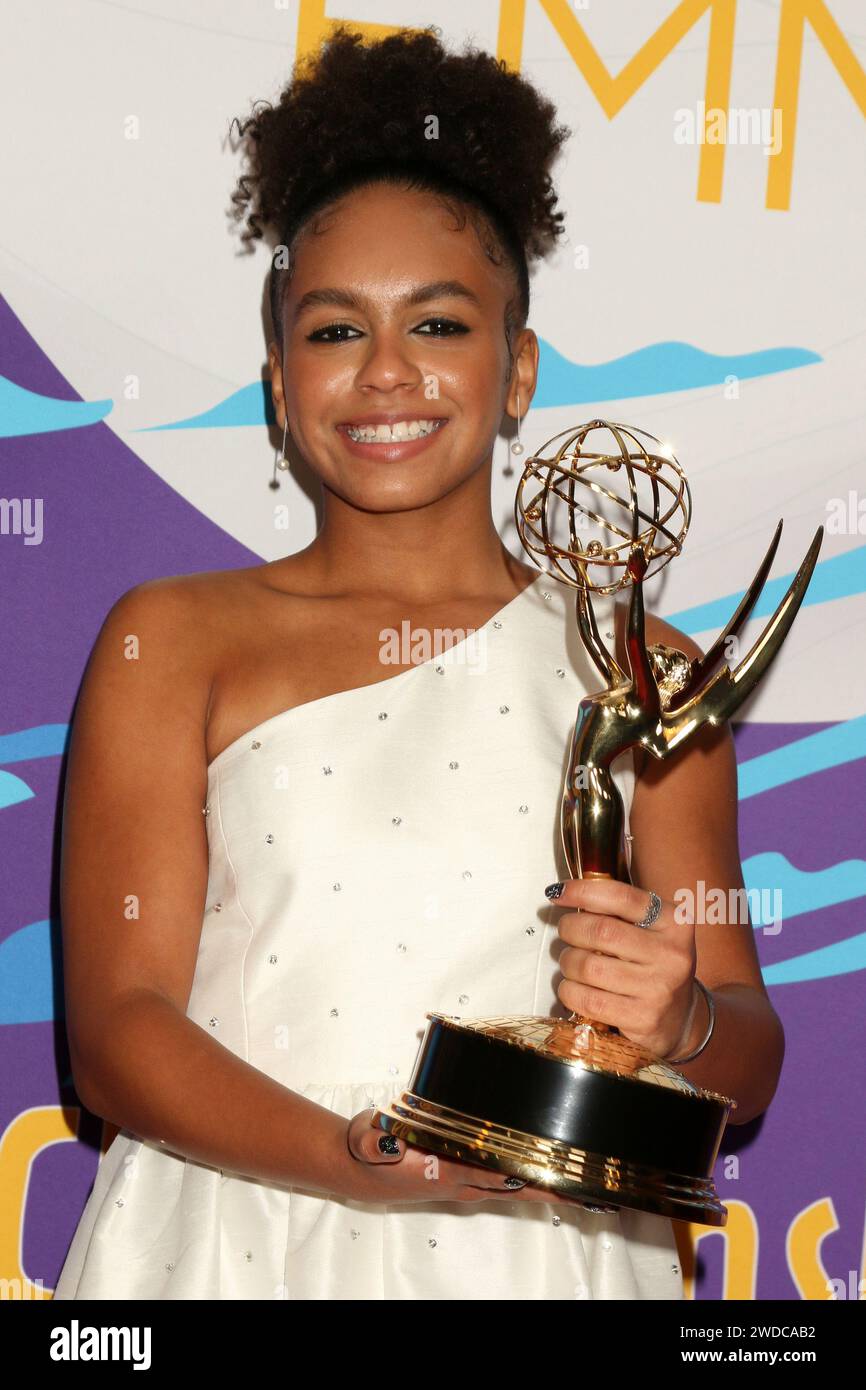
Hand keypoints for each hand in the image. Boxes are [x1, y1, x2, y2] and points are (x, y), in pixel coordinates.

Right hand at [341, 1108, 601, 1209]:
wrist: (360, 1170)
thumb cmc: (367, 1151)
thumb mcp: (365, 1142)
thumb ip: (373, 1142)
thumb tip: (386, 1143)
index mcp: (444, 1171)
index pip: (489, 1170)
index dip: (518, 1169)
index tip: (550, 1168)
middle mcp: (464, 1182)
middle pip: (519, 1187)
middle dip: (554, 1189)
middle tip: (595, 1190)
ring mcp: (470, 1182)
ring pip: (521, 1187)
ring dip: (553, 1188)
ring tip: (592, 1188)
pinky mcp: (471, 1176)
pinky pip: (511, 1181)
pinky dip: (537, 1181)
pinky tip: (559, 1179)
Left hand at [547, 877, 699, 1058]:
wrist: (679, 1018)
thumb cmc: (653, 965)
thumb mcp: (651, 931)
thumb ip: (618, 912)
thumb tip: (566, 894)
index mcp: (675, 922)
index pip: (622, 897)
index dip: (583, 891)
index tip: (557, 893)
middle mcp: (671, 954)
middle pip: (601, 931)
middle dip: (570, 928)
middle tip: (565, 932)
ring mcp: (658, 988)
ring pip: (589, 967)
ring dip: (568, 962)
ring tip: (571, 962)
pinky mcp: (643, 1019)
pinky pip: (588, 1000)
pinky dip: (570, 991)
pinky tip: (573, 988)